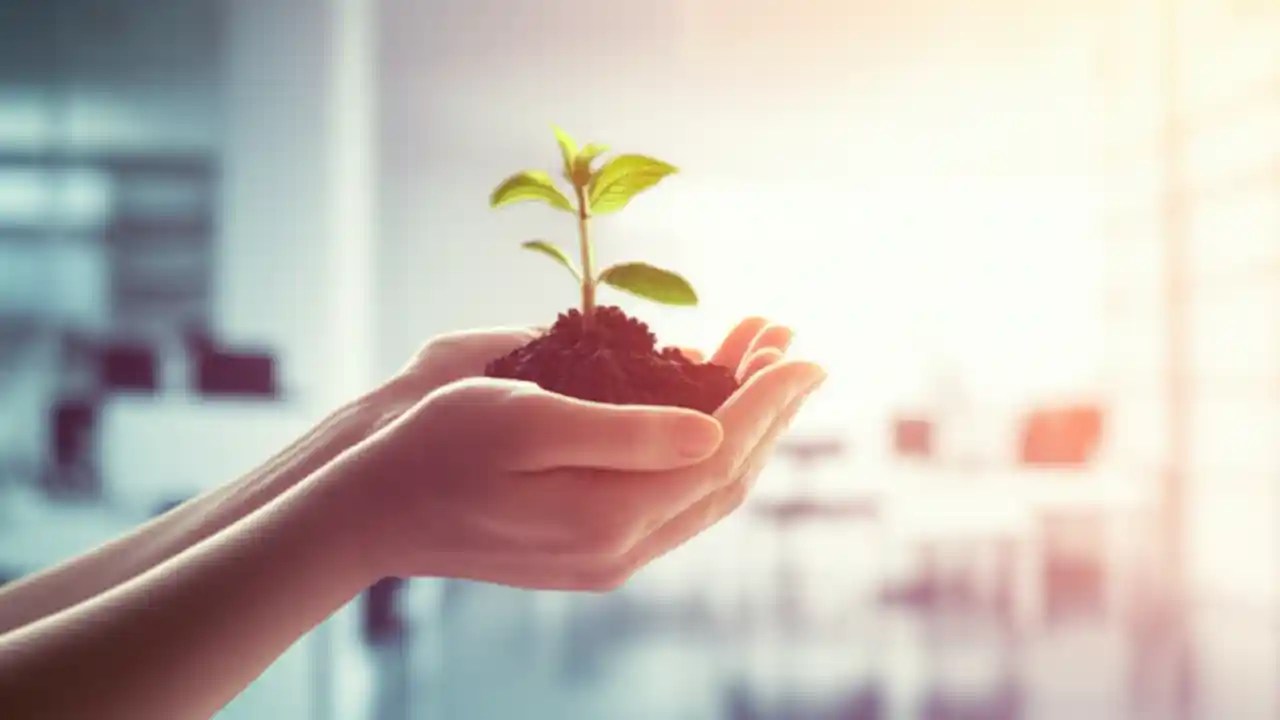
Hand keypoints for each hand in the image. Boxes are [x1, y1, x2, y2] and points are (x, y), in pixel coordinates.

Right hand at [333, 332, 821, 590]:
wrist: (372, 507)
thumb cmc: (436, 446)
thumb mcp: (525, 417)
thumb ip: (625, 432)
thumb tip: (712, 427)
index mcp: (608, 516)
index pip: (719, 451)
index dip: (767, 398)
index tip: (802, 348)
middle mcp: (619, 548)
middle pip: (724, 474)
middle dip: (765, 405)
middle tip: (789, 342)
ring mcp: (605, 555)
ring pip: (701, 488)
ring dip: (738, 423)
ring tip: (757, 359)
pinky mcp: (589, 547)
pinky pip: (668, 495)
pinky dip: (697, 445)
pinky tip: (701, 402)